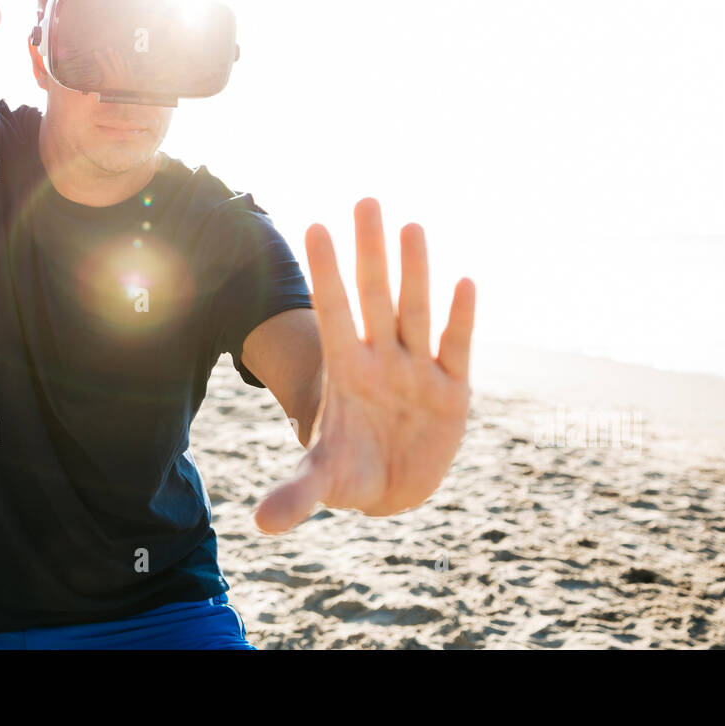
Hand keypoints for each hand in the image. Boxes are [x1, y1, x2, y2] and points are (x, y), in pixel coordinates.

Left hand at [253, 198, 475, 533]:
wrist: (394, 486)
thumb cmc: (351, 470)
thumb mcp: (323, 481)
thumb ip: (297, 494)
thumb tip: (259, 525)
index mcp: (346, 371)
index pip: (333, 312)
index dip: (326, 274)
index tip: (314, 227)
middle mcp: (382, 360)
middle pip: (376, 297)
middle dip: (370, 253)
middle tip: (366, 201)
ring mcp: (418, 370)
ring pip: (416, 312)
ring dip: (415, 271)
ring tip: (411, 226)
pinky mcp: (452, 390)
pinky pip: (456, 347)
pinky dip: (460, 319)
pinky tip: (464, 282)